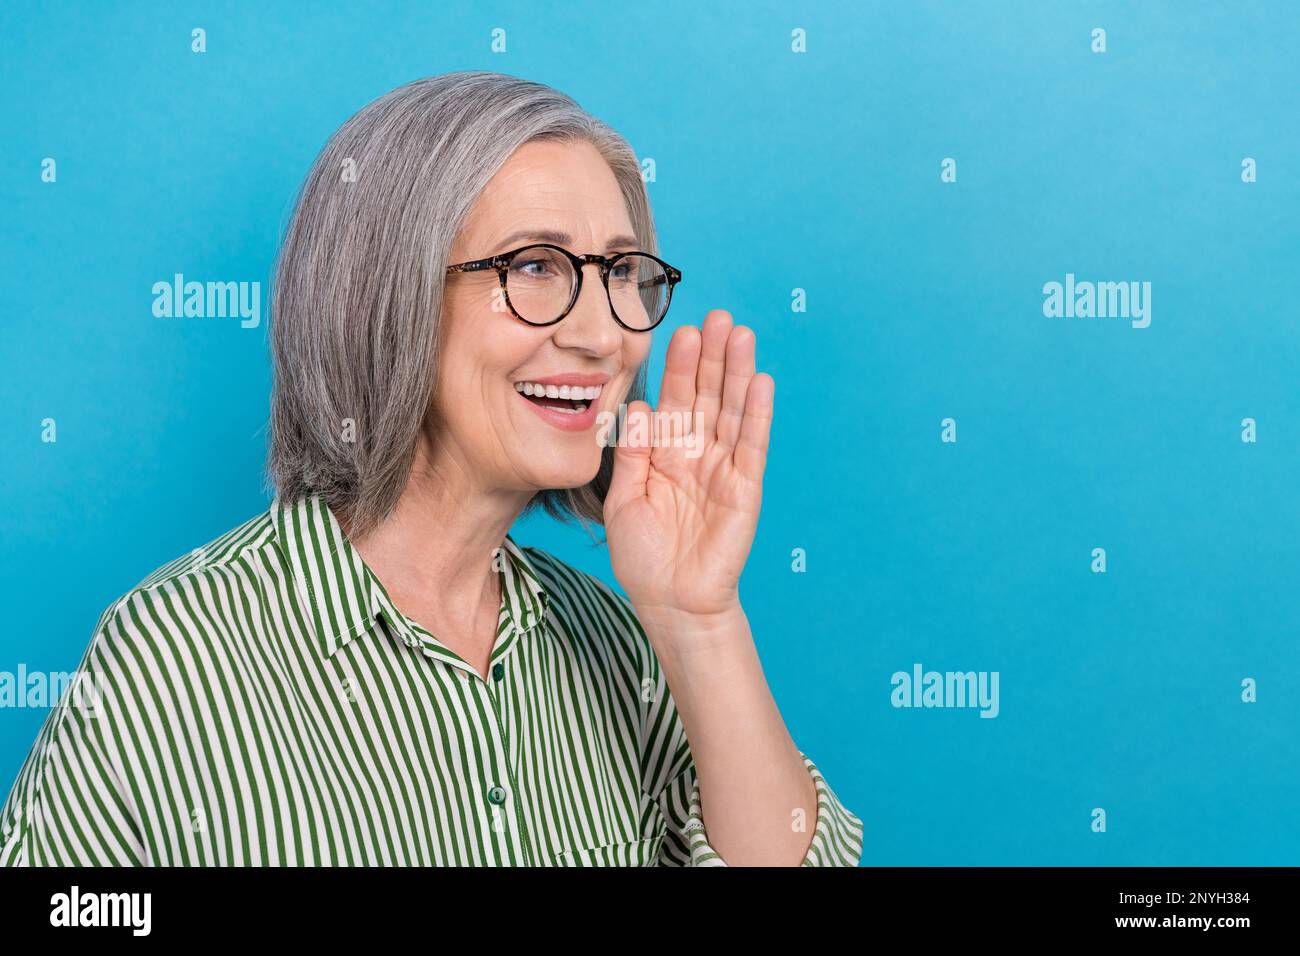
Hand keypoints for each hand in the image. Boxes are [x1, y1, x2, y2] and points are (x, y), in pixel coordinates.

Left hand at [604, 309, 773, 623]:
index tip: (681, 331)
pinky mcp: (744, 488)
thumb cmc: (643, 557)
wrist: (671, 602)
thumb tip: (641, 407)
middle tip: (718, 316)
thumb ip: (631, 454)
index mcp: (665, 453)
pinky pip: (751, 445)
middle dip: (712, 357)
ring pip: (732, 411)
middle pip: (707, 396)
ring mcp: (723, 469)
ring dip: (737, 373)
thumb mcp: (624, 500)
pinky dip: (757, 414)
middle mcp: (697, 454)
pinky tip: (760, 381)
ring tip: (741, 334)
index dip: (679, 367)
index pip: (675, 400)